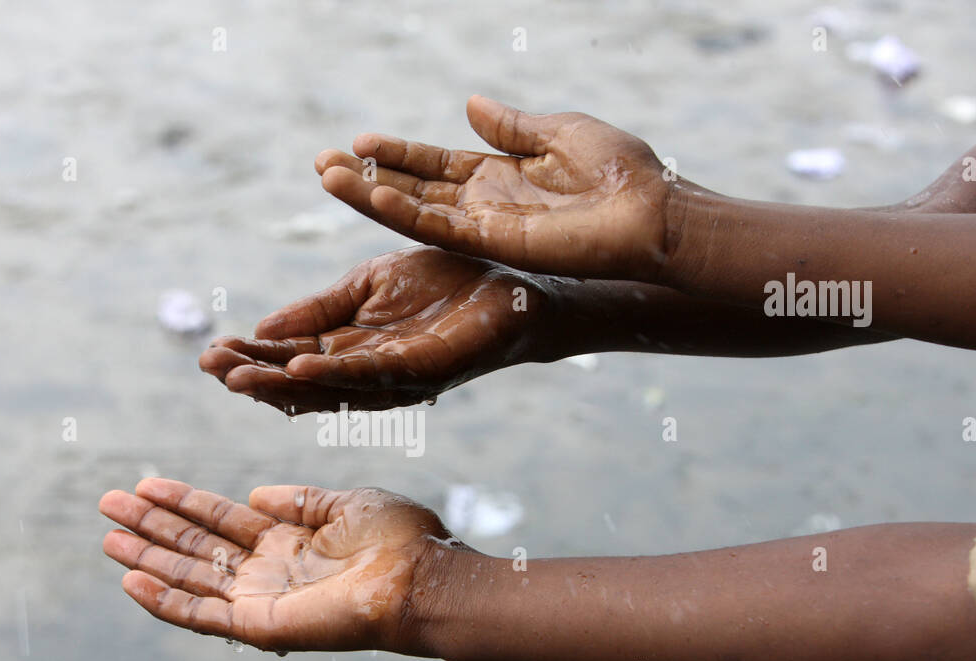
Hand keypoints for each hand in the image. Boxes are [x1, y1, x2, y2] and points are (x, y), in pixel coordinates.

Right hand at [99, 478, 458, 655]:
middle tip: (107, 504)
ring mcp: (261, 600)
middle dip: (151, 526)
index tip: (144, 485)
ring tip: (107, 537)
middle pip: (196, 547)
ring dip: (147, 559)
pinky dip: (163, 600)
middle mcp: (269, 572)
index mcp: (288, 541)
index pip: (221, 520)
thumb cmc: (399, 541)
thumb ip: (300, 501)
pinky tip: (130, 580)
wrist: (420, 578)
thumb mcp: (345, 504)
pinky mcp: (260, 626)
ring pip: (190, 579)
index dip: (182, 502)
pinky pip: (202, 615)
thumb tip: (256, 494)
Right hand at [199, 245, 558, 412]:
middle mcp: (371, 375)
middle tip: (210, 367)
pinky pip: (373, 374)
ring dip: (281, 382)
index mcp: (355, 352)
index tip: (209, 353)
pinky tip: (298, 367)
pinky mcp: (427, 369)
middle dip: (255, 377)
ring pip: (330, 386)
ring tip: (238, 377)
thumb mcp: (368, 286)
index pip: (293, 359)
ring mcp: (397, 377)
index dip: (252, 359)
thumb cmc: (446, 284)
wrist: (515, 280)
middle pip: (303, 383)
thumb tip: (263, 330)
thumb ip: (320, 308)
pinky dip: (332, 373)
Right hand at [317, 95, 676, 280]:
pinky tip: (370, 196)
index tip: (359, 140)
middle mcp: (484, 203)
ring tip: (328, 175)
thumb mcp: (558, 132)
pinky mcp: (493, 242)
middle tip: (322, 163)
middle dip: (367, 176)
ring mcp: (484, 225)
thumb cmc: (619, 171)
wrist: (653, 211)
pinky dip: (401, 213)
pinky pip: (437, 227)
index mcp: (498, 175)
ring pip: (412, 211)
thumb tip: (469, 103)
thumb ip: (510, 125)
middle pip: (411, 189)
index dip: (397, 153)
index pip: (433, 164)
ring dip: (368, 195)